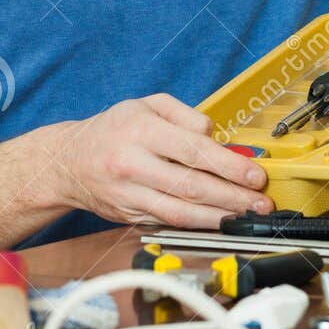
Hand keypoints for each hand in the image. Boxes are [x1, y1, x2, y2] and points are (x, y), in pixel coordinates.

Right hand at [47, 94, 273, 227]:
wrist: (68, 161)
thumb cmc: (114, 129)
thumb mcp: (147, 104)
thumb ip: (187, 116)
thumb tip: (218, 138)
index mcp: (140, 129)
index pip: (193, 150)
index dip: (229, 166)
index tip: (255, 175)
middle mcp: (132, 163)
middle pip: (191, 185)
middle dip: (232, 197)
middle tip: (260, 203)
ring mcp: (129, 193)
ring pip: (181, 212)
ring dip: (219, 218)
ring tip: (247, 217)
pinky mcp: (129, 215)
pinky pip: (169, 222)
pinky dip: (198, 225)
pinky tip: (220, 222)